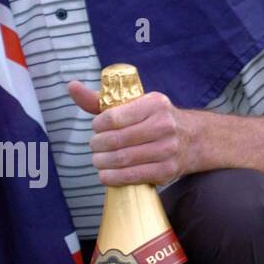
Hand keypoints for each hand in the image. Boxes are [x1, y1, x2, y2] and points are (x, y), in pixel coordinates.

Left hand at [67, 79, 195, 185]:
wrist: (192, 139)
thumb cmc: (153, 120)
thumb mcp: (133, 105)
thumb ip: (101, 100)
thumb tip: (71, 86)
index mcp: (154, 104)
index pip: (114, 117)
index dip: (98, 126)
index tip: (96, 129)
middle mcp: (164, 125)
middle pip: (116, 140)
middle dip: (97, 146)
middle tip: (95, 147)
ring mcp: (168, 149)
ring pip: (123, 159)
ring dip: (102, 163)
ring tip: (98, 160)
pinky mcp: (167, 171)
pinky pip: (132, 176)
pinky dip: (112, 178)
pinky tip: (106, 174)